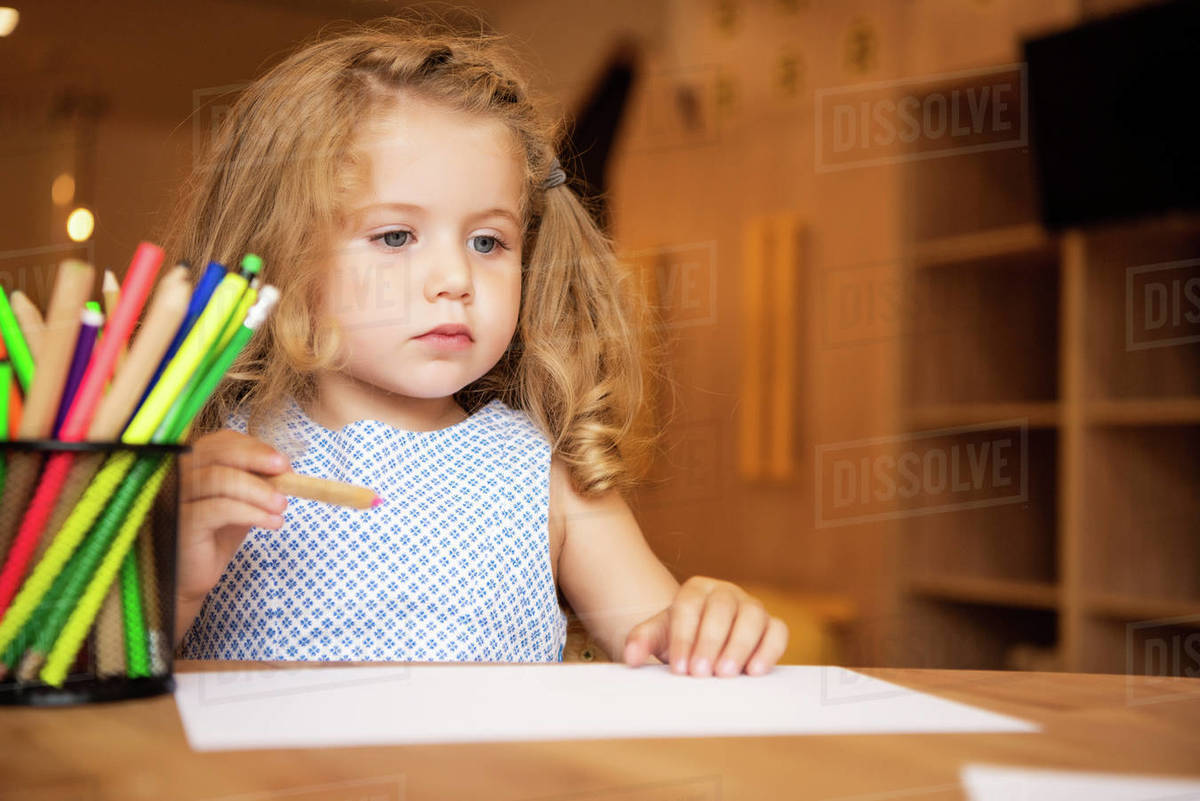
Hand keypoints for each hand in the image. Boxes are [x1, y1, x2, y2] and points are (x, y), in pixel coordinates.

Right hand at [176, 429, 290, 605]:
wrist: (190, 579)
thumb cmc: (213, 537)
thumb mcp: (240, 502)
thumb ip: (254, 482)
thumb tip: (284, 468)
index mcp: (189, 464)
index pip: (221, 441)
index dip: (254, 448)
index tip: (283, 463)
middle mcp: (175, 475)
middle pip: (217, 453)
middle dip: (257, 459)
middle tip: (286, 473)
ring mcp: (173, 497)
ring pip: (220, 479)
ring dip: (260, 491)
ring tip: (282, 507)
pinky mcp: (179, 522)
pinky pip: (219, 508)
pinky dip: (252, 512)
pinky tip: (272, 523)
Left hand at [621, 576, 788, 676]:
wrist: (707, 644)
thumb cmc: (683, 638)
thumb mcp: (660, 636)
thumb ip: (642, 640)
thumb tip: (631, 656)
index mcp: (696, 589)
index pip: (689, 606)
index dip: (684, 637)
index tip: (679, 668)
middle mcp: (726, 593)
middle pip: (721, 609)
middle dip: (710, 642)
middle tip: (701, 673)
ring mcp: (752, 606)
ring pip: (753, 616)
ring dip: (739, 645)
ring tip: (725, 673)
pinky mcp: (772, 625)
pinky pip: (777, 631)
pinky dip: (769, 649)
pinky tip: (755, 671)